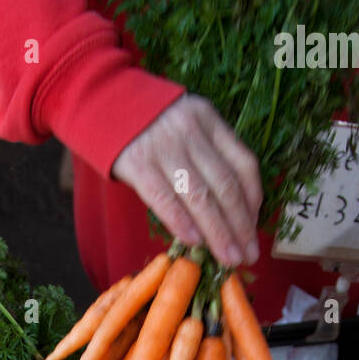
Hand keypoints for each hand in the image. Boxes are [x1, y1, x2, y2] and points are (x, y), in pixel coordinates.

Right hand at [111, 94, 262, 265]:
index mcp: (209, 121)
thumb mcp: (187, 125)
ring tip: (228, 258)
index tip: (254, 231)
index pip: (243, 165)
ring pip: (199, 196)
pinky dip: (181, 222)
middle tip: (247, 256)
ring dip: (217, 232)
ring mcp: (164, 147)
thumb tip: (230, 209)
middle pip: (224, 185)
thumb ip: (207, 154)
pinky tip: (194, 242)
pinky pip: (164, 198)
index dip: (253, 202)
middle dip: (240, 226)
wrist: (104, 101)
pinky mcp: (138, 163)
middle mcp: (191, 132)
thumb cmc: (150, 124)